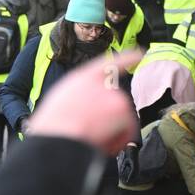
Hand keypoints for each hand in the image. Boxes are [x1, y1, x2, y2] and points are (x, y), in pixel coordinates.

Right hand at [27, 53, 141, 154]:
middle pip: (117, 104)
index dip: (127, 58)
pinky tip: (103, 142)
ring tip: (94, 137)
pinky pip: (128, 133)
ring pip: (123, 120)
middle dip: (110, 121)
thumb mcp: (63, 100)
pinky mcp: (123, 109)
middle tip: (92, 131)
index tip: (139, 53)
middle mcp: (102, 83)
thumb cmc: (55, 124)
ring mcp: (114, 95)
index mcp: (84, 77)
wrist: (60, 135)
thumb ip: (84, 98)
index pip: (110, 65)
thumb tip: (93, 109)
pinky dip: (119, 141)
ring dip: (113, 133)